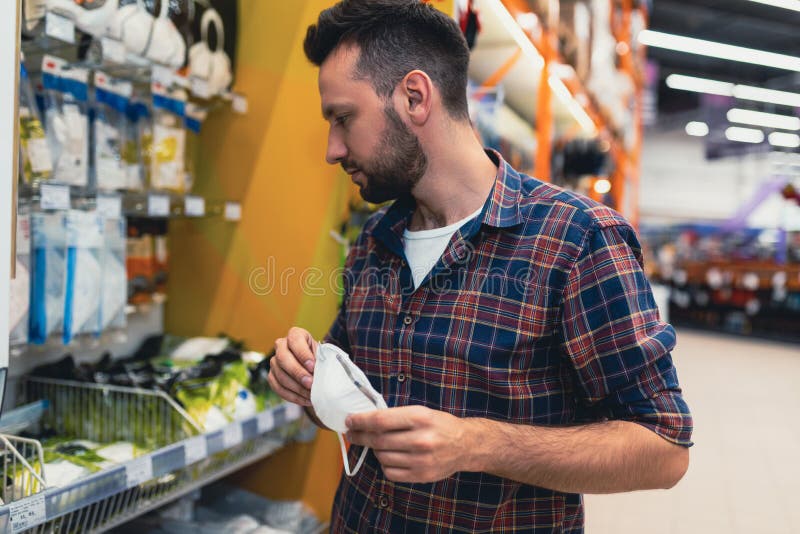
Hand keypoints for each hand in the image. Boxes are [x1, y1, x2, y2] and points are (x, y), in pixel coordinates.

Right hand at [267, 327, 316, 406]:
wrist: (314, 368)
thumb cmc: (320, 359)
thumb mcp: (323, 356)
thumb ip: (321, 362)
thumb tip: (319, 376)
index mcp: (295, 335)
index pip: (295, 340)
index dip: (302, 354)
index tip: (312, 366)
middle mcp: (281, 345)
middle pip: (283, 358)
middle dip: (297, 373)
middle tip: (310, 384)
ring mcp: (274, 362)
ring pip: (280, 375)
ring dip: (296, 388)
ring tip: (311, 395)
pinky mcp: (272, 376)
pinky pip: (278, 388)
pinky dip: (293, 396)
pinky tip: (305, 400)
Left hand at [345, 405, 475, 482]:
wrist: (466, 445)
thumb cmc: (440, 425)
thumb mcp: (421, 412)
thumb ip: (396, 416)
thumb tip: (365, 420)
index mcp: (420, 418)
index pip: (381, 420)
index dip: (361, 421)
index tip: (349, 420)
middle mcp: (421, 439)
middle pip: (378, 440)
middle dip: (360, 436)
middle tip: (352, 433)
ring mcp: (421, 460)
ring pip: (382, 456)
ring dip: (375, 450)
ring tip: (379, 444)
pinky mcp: (421, 475)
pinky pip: (390, 472)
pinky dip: (385, 464)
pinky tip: (390, 457)